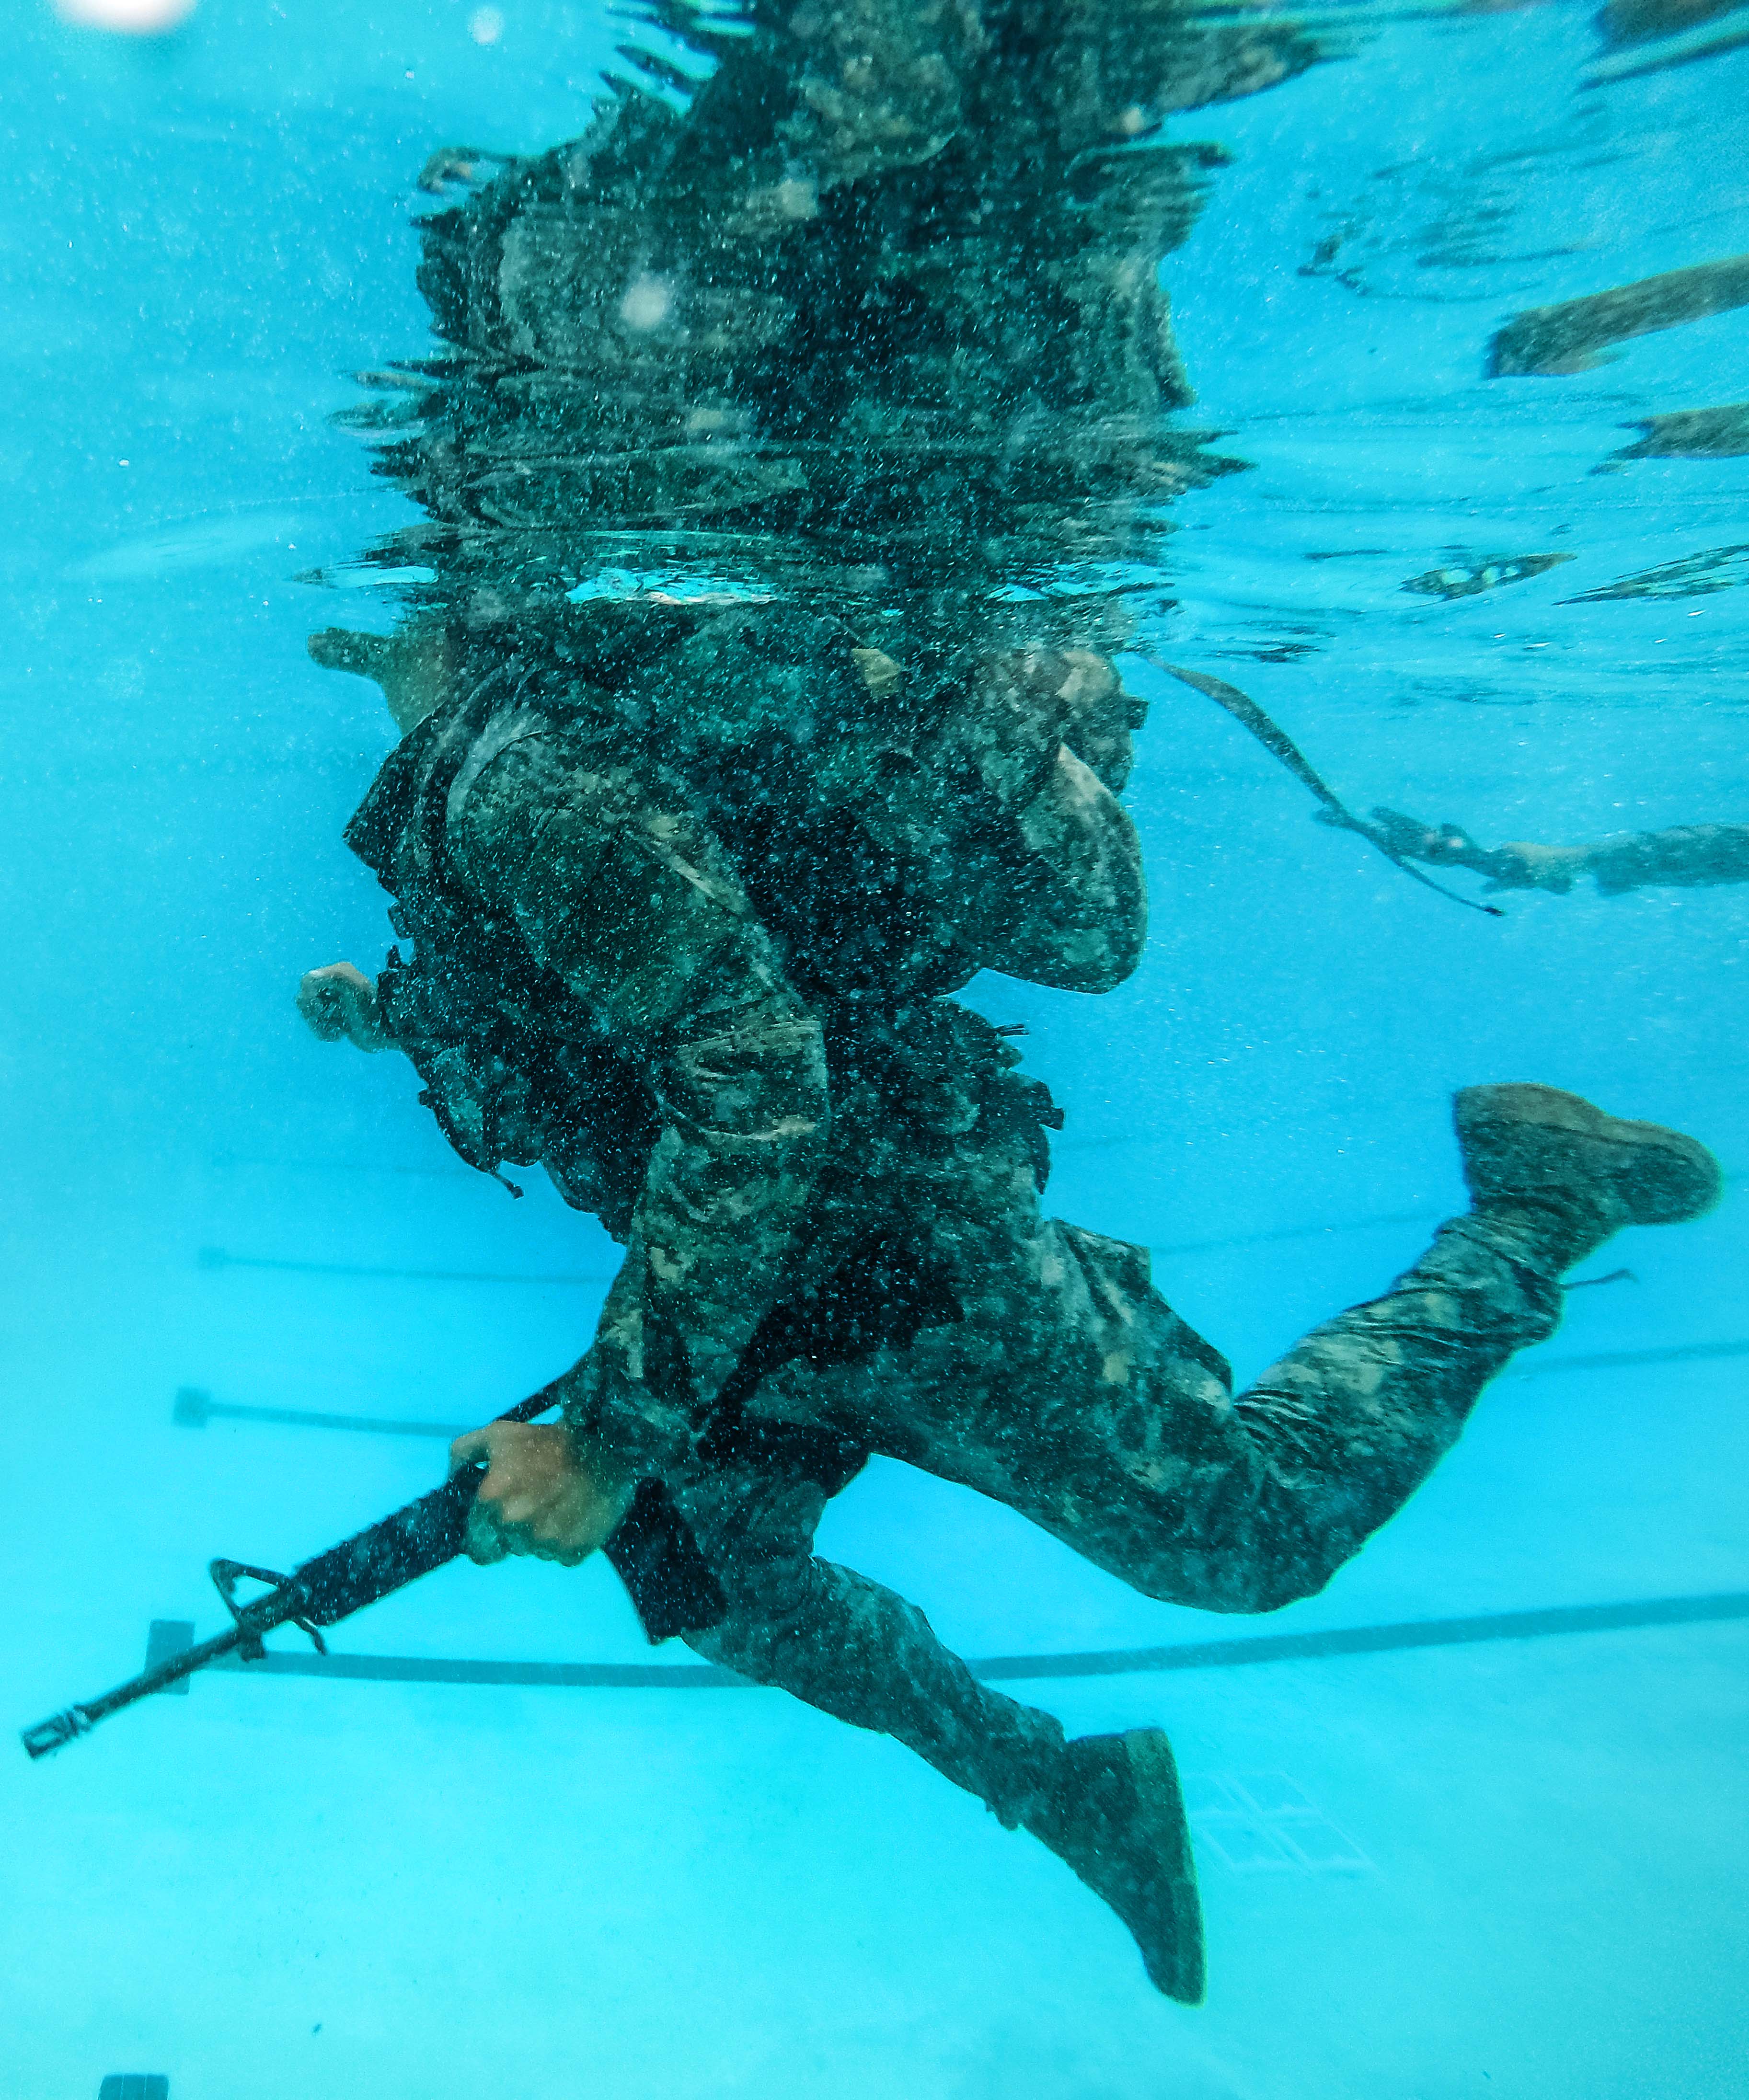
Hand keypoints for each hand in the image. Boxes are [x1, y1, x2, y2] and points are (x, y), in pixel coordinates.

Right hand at [298, 962, 391, 1049]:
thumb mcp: (355, 988)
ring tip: (338, 1030)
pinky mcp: (335, 1018)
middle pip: (304, 999)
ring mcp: (333, 1002)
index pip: (308, 982)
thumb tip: (311, 977)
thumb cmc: (372, 1011)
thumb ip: (335, 976)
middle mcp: (334, 985)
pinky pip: (316, 1025)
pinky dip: (324, 1032)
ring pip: (308, 1014)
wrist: (387, 1033)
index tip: (321, 1008)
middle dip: (314, 1014)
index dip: (309, 996)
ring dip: (319, 1025)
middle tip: (333, 1022)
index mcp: (339, 973)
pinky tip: (339, 1034)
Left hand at [449, 1422, 631, 1567]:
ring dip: (542, 1535)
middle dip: (516, 1531)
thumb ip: (463, 1453)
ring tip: (558, 1506)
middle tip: (534, 1505)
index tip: (498, 1524)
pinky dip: (567, 1541)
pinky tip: (575, 1515)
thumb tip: (449, 1478)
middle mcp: (516, 1527)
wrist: (604, 1443)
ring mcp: (547, 1542)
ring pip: (537, 1551)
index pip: (476, 1547)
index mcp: (491, 1502)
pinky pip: (563, 1555)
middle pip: (509, 1547)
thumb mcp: (496, 1435)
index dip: (486, 1536)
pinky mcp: (575, 1550)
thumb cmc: (544, 1440)